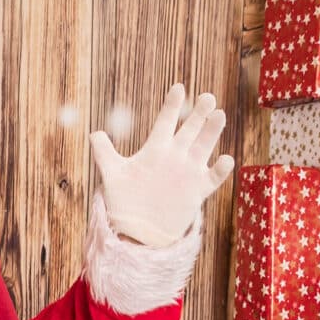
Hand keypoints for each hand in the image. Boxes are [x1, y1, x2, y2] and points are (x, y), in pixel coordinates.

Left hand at [89, 84, 235, 247]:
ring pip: (203, 147)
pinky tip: (225, 159)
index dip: (172, 106)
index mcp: (155, 149)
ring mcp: (188, 172)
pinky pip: (213, 177)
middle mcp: (174, 157)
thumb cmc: (124, 202)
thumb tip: (94, 133)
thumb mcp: (112, 176)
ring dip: (212, 132)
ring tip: (218, 115)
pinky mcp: (197, 191)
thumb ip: (104, 154)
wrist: (138, 232)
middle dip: (198, 114)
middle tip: (207, 97)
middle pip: (189, 130)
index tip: (179, 88)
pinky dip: (220, 169)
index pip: (165, 122)